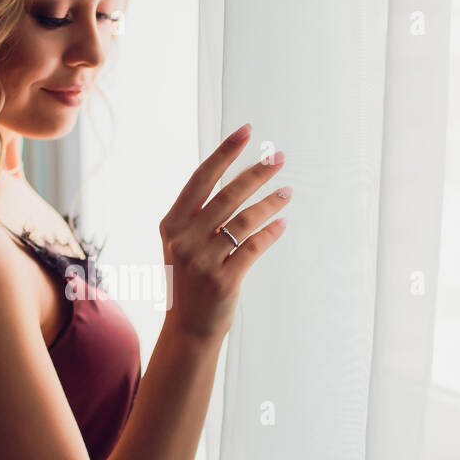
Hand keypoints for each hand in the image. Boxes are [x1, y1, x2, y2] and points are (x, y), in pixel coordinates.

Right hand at [159, 126, 289, 341]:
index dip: (225, 153)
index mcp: (172, 224)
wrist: (188, 327)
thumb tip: (237, 178)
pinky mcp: (223, 280)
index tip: (247, 131)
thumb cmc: (190, 279)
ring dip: (269, 202)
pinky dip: (270, 233)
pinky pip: (253, 247)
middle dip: (256, 173)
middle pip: (226, 195)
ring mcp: (202, 261)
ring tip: (287, 191)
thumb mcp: (183, 244)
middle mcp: (184, 240)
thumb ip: (201, 215)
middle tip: (279, 157)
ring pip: (243, 220)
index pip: (201, 179)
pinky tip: (282, 223)